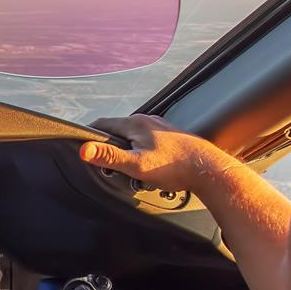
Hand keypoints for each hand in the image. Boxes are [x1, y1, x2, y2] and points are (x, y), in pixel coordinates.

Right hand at [80, 114, 243, 194]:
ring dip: (127, 149)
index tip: (83, 147)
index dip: (89, 137)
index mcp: (135, 123)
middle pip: (117, 130)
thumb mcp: (136, 165)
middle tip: (108, 165)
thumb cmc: (175, 167)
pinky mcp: (170, 136)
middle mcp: (148, 120)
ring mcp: (160, 127)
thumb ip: (109, 157)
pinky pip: (147, 141)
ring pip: (133, 136)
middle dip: (110, 146)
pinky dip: (142, 151)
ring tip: (129, 168)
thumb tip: (84, 149)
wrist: (207, 169)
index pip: (101, 124)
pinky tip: (148, 165)